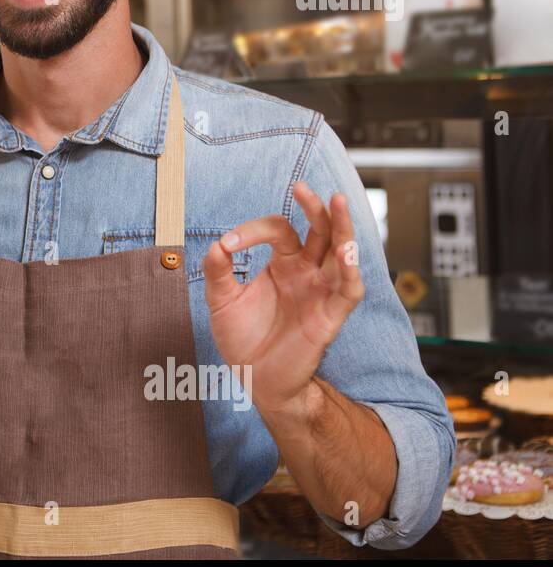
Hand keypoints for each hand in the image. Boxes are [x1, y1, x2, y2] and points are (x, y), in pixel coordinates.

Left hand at [201, 181, 364, 416]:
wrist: (254, 379)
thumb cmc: (243, 338)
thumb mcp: (222, 301)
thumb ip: (218, 272)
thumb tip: (216, 244)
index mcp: (283, 264)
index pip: (278, 231)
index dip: (253, 230)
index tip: (228, 244)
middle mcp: (306, 273)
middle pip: (320, 231)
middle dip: (315, 208)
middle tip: (304, 187)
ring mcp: (320, 292)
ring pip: (341, 253)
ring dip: (342, 229)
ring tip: (338, 202)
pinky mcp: (330, 316)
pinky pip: (348, 290)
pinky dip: (350, 271)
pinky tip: (346, 252)